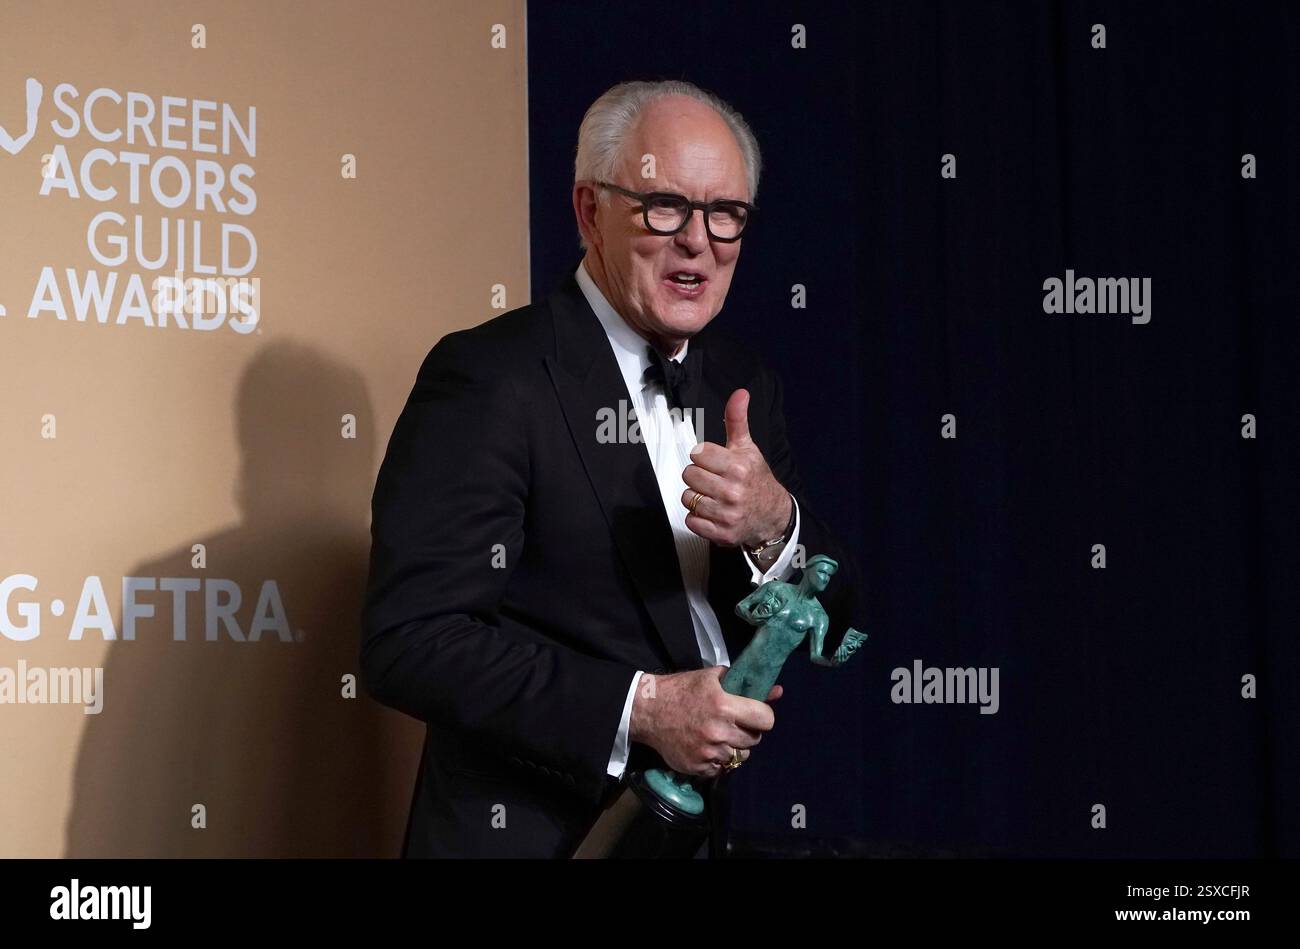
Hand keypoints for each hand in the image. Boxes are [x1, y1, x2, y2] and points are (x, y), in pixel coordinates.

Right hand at [629, 666, 782, 777]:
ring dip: (734, 747)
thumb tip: (778, 692)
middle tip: (735, 724)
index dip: (763, 716)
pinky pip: (722, 769)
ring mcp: (708, 753)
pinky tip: (707, 747)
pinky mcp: (698, 767)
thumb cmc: (682, 690)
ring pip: (740, 756)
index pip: (766, 720)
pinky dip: (718, 760)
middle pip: (754, 740)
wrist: (648, 711)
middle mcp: (718, 731)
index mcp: (724, 705)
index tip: (755, 713)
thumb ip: (746, 685)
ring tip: (720, 736)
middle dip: (749, 731)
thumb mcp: (712, 678)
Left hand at [681, 388, 791, 547]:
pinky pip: (691, 521)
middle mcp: (733, 491)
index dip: (703, 456)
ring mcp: (727, 514)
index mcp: (738, 467)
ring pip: (687, 498)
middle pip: (689, 475)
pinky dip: (698, 517)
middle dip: (698, 476)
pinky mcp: (721, 533)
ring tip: (713, 496)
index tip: (713, 461)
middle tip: (713, 479)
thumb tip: (740, 393)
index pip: (697, 453)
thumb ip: (737, 420)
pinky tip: (712, 511)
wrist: (772, 514)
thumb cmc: (755, 479)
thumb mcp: (747, 447)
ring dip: (696, 496)